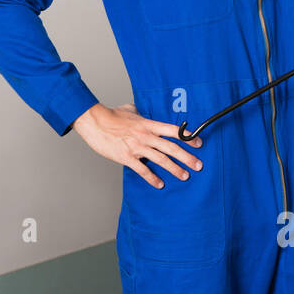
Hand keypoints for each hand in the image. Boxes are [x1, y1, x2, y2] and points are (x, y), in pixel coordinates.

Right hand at [71, 103, 202, 188]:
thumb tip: (139, 110)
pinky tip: (160, 184)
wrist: (95, 122)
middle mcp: (146, 136)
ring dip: (175, 169)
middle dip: (187, 157)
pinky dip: (152, 178)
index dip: (188, 137)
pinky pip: (143, 170)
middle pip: (172, 147)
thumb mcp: (128, 109)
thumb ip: (138, 112)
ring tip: (185, 176)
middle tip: (198, 165)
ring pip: (161, 160)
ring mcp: (137, 147)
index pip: (173, 131)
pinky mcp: (127, 157)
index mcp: (148, 124)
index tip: (199, 144)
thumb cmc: (110, 115)